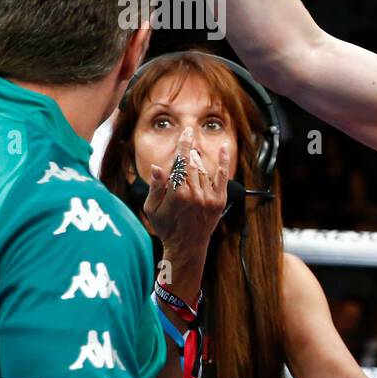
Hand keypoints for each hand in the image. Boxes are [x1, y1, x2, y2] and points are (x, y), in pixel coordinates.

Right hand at [142, 126, 229, 249]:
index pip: (181, 163)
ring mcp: (209, 198)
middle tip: (187, 146)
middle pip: (193, 165)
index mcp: (177, 194)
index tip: (186, 132)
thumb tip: (157, 167)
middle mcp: (195, 194)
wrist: (187, 245)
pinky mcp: (219, 201)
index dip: (184, 145)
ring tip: (192, 158)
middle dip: (190, 153)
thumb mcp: (152, 208)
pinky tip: (224, 149)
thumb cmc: (166, 227)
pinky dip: (223, 162)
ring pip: (204, 171)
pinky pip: (222, 177)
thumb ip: (156, 187)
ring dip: (198, 161)